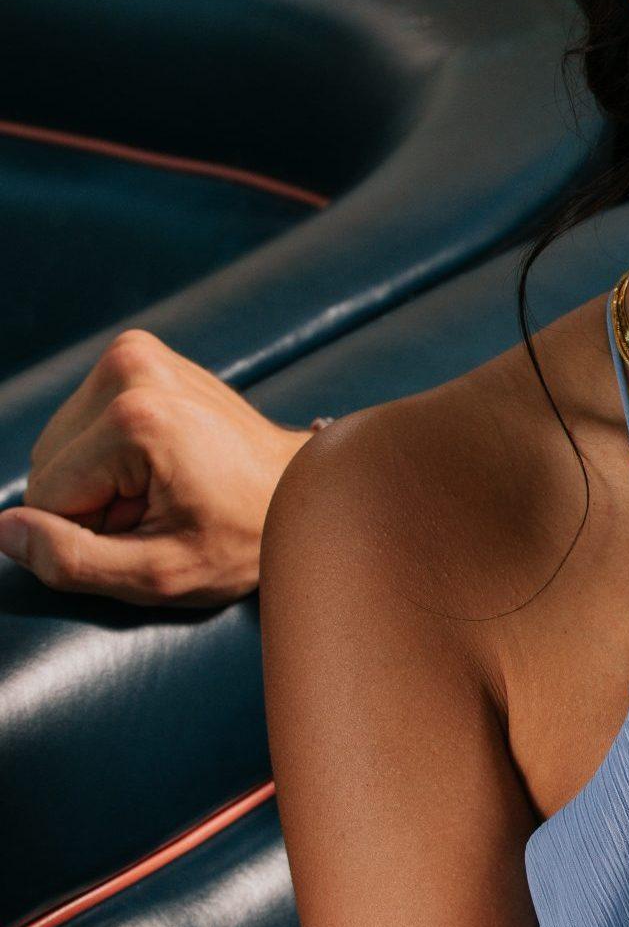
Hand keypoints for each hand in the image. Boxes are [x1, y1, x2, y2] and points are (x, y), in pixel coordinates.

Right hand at [0, 330, 311, 605]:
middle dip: (92, 501)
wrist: (301, 488)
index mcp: (134, 419)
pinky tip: (163, 461)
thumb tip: (4, 533)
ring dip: (101, 478)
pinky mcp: (138, 353)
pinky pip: (85, 420)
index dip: (88, 531)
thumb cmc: (245, 537)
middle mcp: (131, 369)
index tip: (149, 531)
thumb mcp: (162, 573)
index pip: (46, 496)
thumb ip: (73, 560)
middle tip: (161, 512)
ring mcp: (137, 354)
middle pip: (48, 462)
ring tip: (166, 487)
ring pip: (62, 443)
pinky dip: (112, 451)